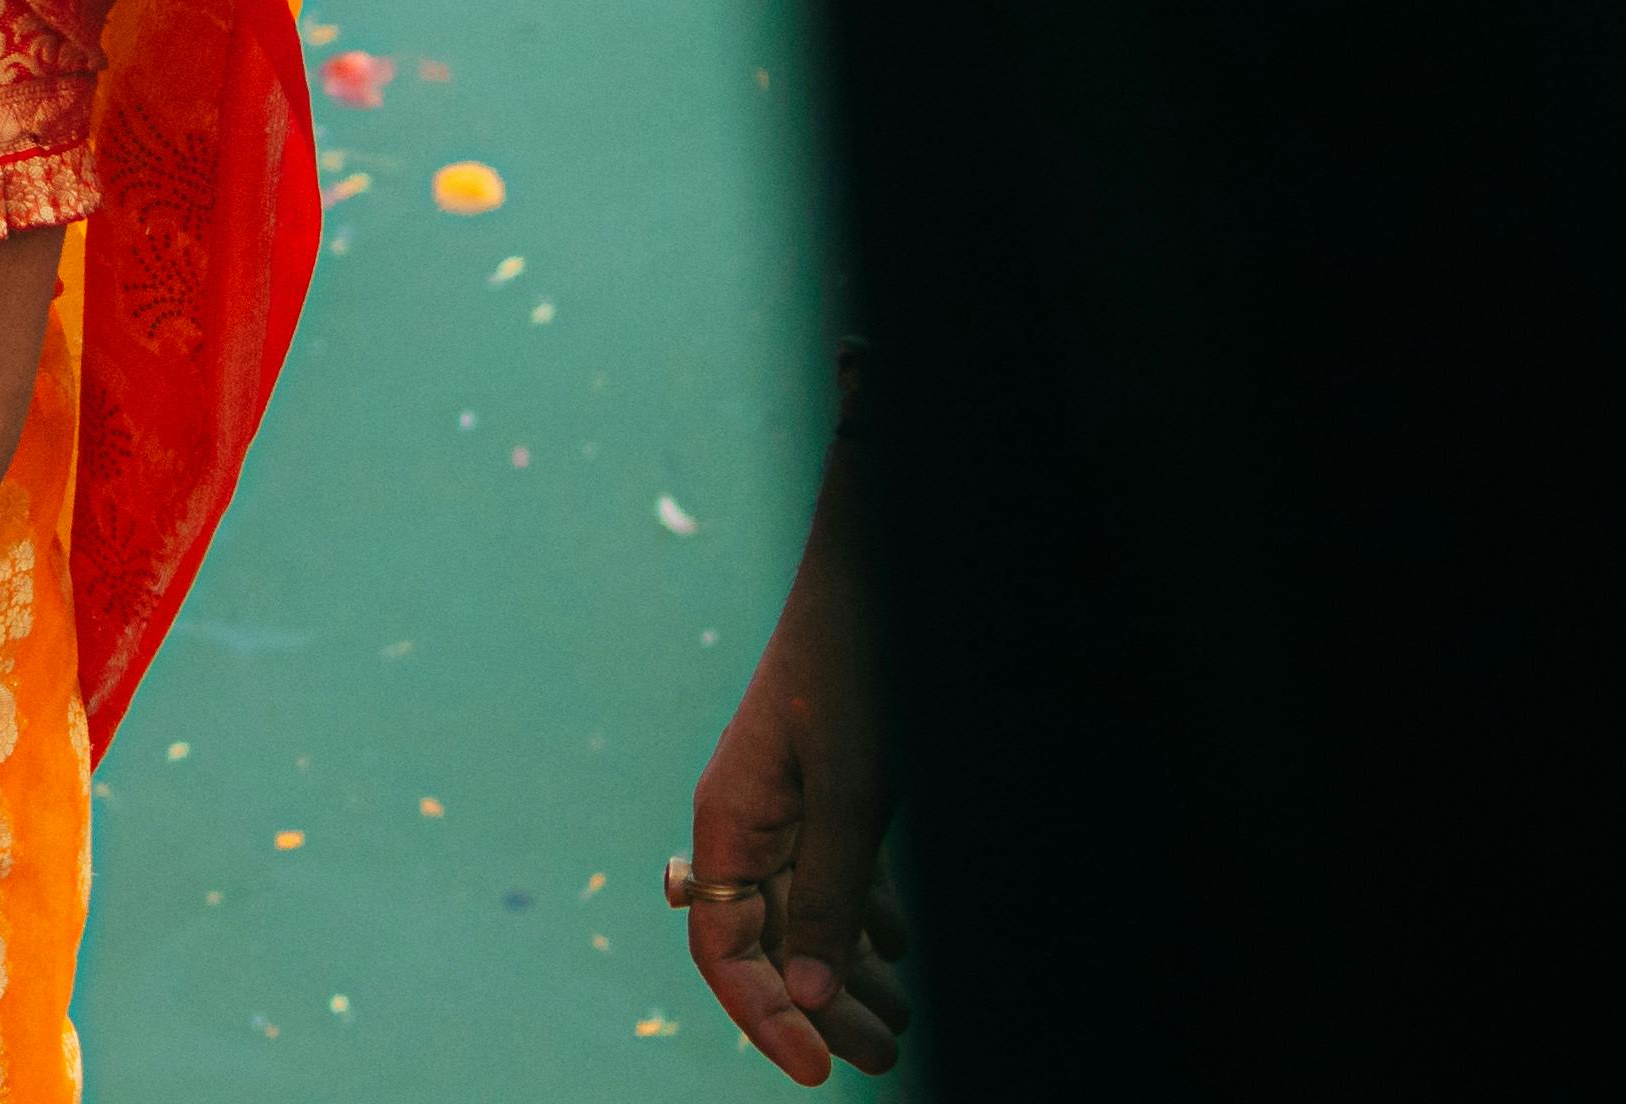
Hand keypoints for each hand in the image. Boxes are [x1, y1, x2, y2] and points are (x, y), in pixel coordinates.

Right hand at [673, 447, 910, 1080]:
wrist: (872, 571)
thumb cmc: (851, 666)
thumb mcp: (849, 789)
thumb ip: (829, 894)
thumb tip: (810, 998)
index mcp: (727, 820)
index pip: (722, 946)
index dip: (762, 1014)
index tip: (818, 1068)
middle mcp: (746, 821)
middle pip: (768, 941)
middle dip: (819, 1009)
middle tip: (882, 1061)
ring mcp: (786, 804)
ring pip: (806, 914)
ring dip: (850, 976)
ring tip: (903, 1030)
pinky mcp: (826, 787)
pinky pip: (835, 876)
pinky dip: (866, 922)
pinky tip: (902, 955)